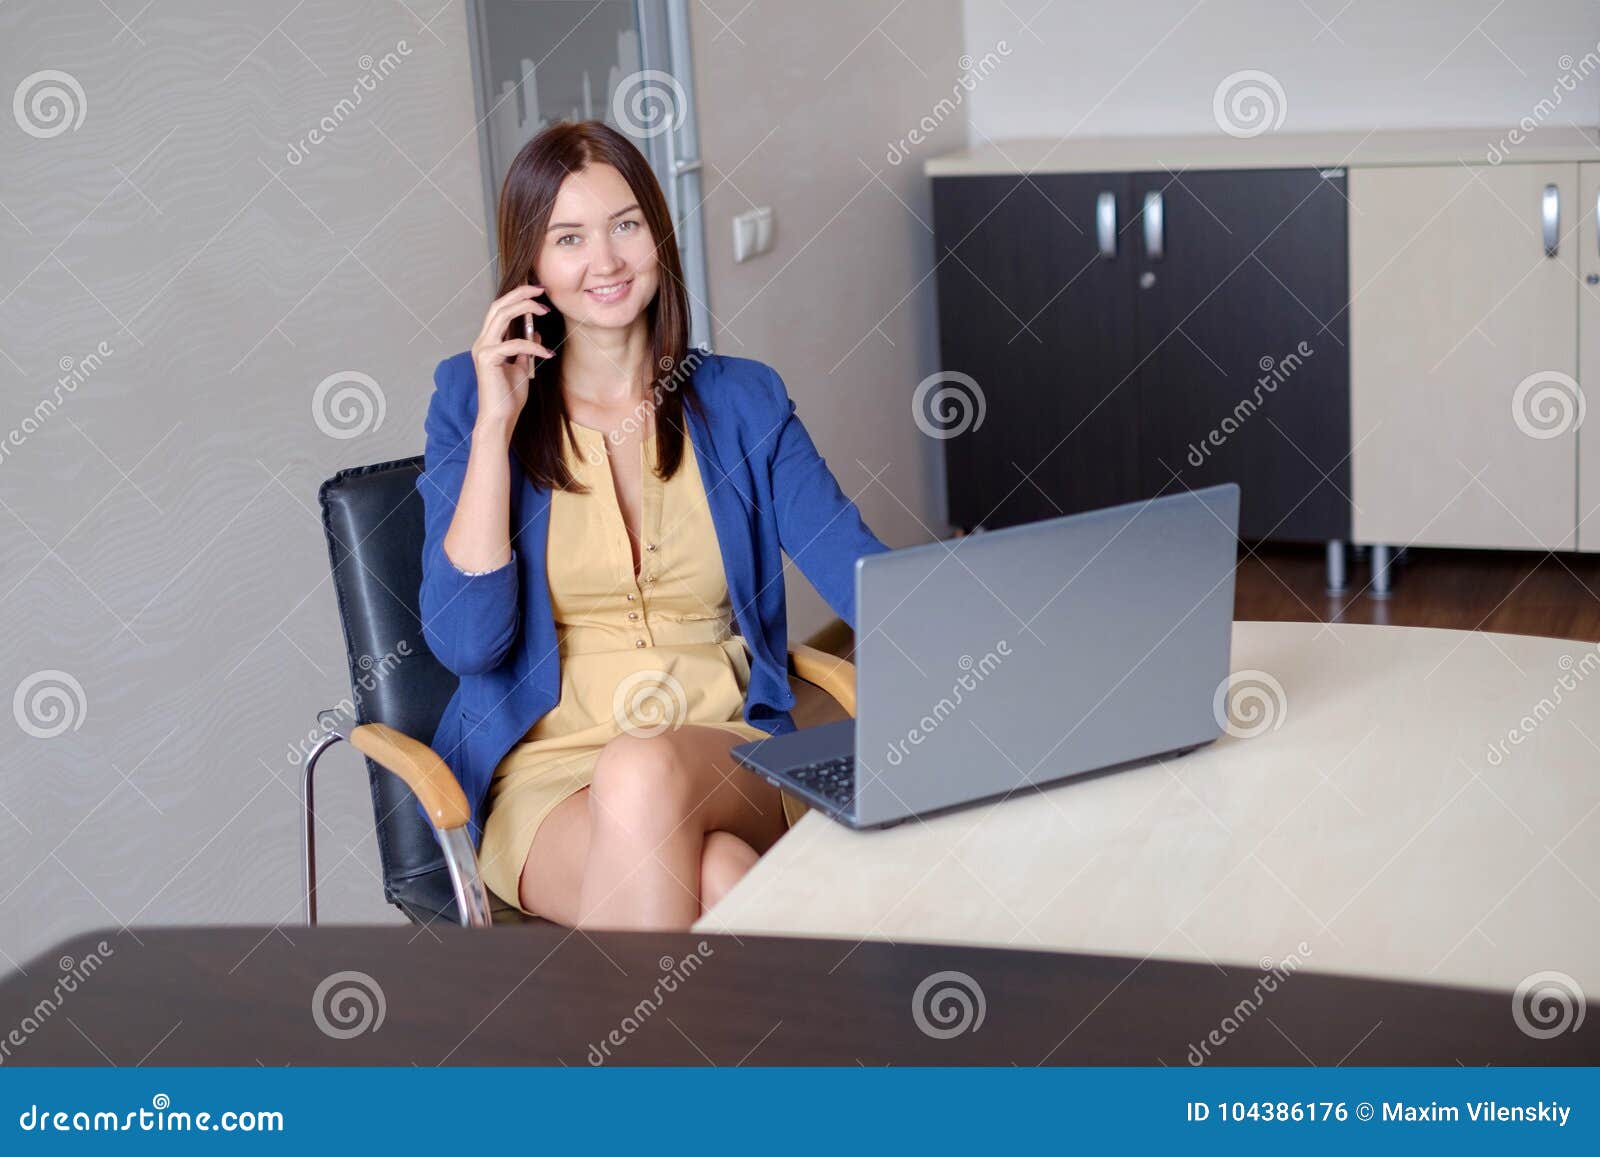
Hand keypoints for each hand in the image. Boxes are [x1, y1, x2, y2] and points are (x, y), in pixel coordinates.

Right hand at [471, 284, 553, 431]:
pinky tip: (547, 353)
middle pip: (498, 306)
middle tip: (541, 290)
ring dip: (525, 308)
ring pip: (501, 316)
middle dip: (520, 294)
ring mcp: (482, 349)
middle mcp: (482, 342)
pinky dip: (533, 346)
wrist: (501, 418)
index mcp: (488, 342)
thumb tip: (534, 331)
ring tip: (544, 310)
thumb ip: (526, 348)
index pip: (499, 310)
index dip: (517, 297)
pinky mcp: (487, 359)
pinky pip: (514, 344)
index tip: (538, 292)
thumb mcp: (522, 367)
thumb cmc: (509, 396)